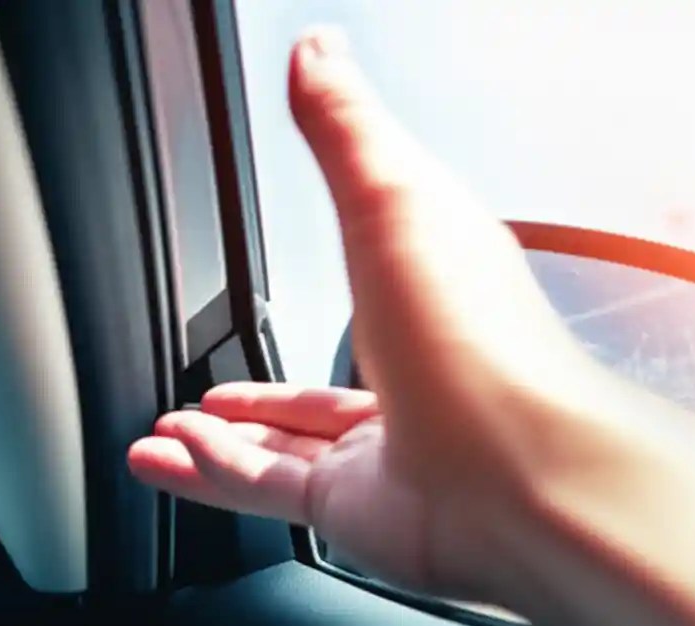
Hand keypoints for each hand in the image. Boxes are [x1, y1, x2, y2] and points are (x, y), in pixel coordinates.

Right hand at [127, 27, 628, 600]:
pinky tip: (169, 461)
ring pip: (291, 442)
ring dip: (226, 432)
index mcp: (433, 290)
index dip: (330, 248)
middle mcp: (415, 371)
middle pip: (324, 375)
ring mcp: (390, 444)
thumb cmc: (481, 341)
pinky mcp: (362, 506)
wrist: (526, 475)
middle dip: (261, 382)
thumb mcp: (393, 199)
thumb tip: (317, 50)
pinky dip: (212, 475)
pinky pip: (270, 488)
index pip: (377, 263)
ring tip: (168, 423)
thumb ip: (345, 130)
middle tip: (213, 379)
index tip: (289, 241)